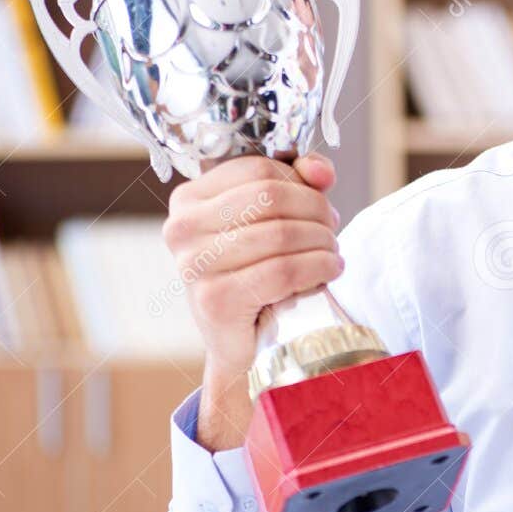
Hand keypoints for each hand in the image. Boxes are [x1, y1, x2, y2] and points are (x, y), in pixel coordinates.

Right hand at [161, 154, 342, 448]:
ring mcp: (193, 265)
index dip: (301, 182)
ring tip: (331, 253)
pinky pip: (282, 271)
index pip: (259, 168)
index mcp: (189, 198)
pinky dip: (318, 267)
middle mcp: (181, 228)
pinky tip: (329, 270)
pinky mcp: (214, 300)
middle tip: (331, 230)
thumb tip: (320, 170)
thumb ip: (298, 181)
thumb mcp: (275, 218)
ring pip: (281, 233)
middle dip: (315, 211)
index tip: (321, 200)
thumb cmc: (259, 272)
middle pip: (271, 197)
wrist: (245, 342)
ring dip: (322, 242)